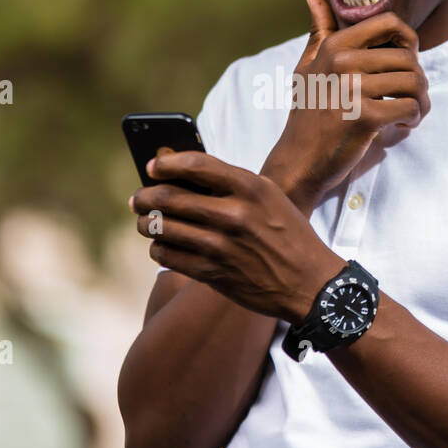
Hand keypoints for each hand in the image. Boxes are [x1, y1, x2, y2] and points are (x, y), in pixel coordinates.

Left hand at [129, 147, 343, 324]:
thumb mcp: (267, 196)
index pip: (195, 164)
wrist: (309, 283)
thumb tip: (177, 169)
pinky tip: (163, 244)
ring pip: (162, 227)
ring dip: (146, 223)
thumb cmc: (286, 232)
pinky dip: (158, 248)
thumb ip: (228, 181)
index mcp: (250, 188)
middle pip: (170, 197)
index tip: (152, 167)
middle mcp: (234, 214)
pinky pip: (167, 255)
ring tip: (144, 221)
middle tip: (138, 198)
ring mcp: (221, 245)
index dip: (166, 164)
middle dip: (145, 197)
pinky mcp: (212, 272)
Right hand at [262, 0, 429, 203]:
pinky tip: (401, 126)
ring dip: (421, 101)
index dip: (409, 40)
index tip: (406, 62)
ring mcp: (352, 89)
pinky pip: (410, 108)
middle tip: (410, 97)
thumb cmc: (308, 113)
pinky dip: (413, 119)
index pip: (390, 23)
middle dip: (419, 80)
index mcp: (334, 45)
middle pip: (408, 57)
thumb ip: (318, 31)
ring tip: (410, 112)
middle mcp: (342, 62)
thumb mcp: (308, 68)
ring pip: (414, 83)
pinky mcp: (364, 117)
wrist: (299, 160)